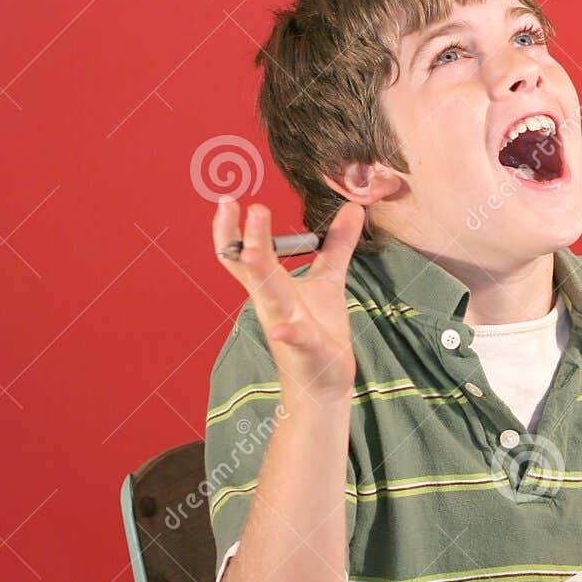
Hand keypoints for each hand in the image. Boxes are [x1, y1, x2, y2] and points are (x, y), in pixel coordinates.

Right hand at [211, 199, 364, 401]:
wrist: (324, 382)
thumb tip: (352, 207)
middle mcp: (273, 303)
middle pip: (252, 268)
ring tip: (252, 253)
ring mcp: (286, 325)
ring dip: (261, 274)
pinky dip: (290, 332)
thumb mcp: (330, 280)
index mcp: (272, 286)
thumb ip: (337, 244)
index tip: (228, 200)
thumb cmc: (320, 329)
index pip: (241, 254)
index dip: (230, 229)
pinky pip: (296, 338)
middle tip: (250, 207)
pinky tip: (284, 328)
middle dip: (250, 239)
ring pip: (269, 297)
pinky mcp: (307, 349)